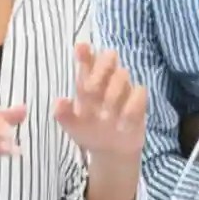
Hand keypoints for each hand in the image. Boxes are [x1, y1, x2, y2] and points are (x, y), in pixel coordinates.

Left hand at [55, 43, 146, 164]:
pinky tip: (121, 124)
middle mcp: (106, 81)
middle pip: (108, 58)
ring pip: (122, 74)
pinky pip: (139, 92)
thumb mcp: (72, 126)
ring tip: (104, 116)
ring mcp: (124, 89)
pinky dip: (130, 107)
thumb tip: (59, 102)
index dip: (84, 53)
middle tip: (90, 89)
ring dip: (112, 93)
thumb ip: (64, 114)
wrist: (109, 152)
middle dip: (101, 68)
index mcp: (87, 83)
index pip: (87, 61)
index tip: (80, 48)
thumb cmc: (88, 132)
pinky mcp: (138, 101)